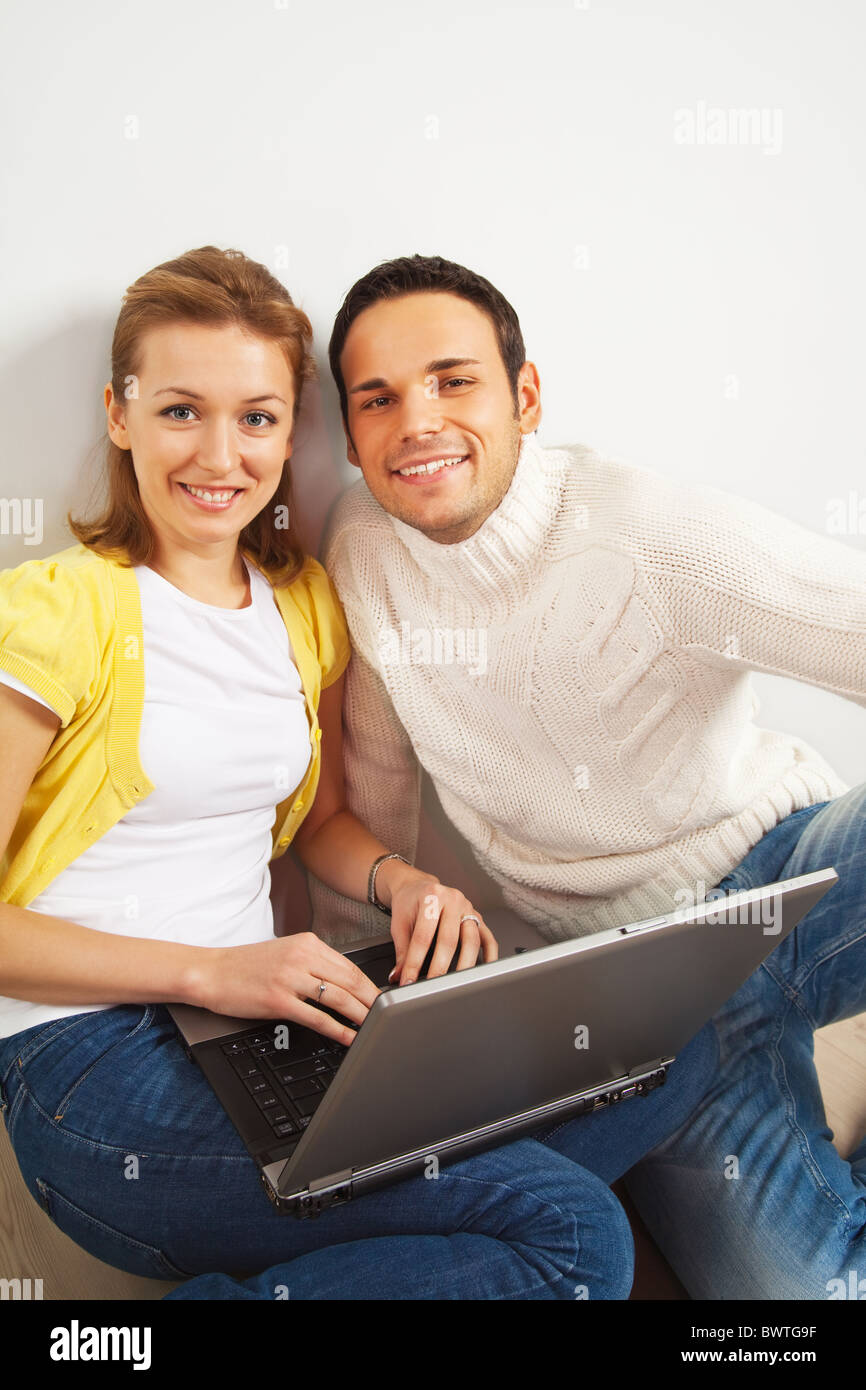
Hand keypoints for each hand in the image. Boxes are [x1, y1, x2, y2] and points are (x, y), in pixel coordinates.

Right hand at [190, 933, 380, 1047]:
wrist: (212, 972)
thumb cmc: (247, 966)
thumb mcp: (285, 952)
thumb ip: (313, 963)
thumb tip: (343, 984)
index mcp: (307, 943)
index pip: (349, 965)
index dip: (370, 984)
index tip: (383, 997)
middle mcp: (302, 956)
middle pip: (349, 980)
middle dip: (373, 1000)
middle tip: (389, 1014)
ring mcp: (290, 977)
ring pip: (338, 997)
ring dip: (361, 1014)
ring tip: (375, 1026)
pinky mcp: (279, 999)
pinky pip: (316, 1016)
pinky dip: (337, 1029)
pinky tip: (348, 1037)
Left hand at [385, 872, 498, 983]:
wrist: (419, 886)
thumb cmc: (409, 903)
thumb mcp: (399, 924)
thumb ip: (401, 951)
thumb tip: (399, 977)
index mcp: (430, 897)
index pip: (423, 936)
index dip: (415, 963)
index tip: (409, 981)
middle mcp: (453, 900)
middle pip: (449, 939)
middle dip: (439, 968)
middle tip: (431, 987)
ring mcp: (468, 908)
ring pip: (472, 940)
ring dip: (464, 966)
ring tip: (455, 984)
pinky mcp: (479, 917)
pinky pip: (488, 939)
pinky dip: (489, 957)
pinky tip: (483, 971)